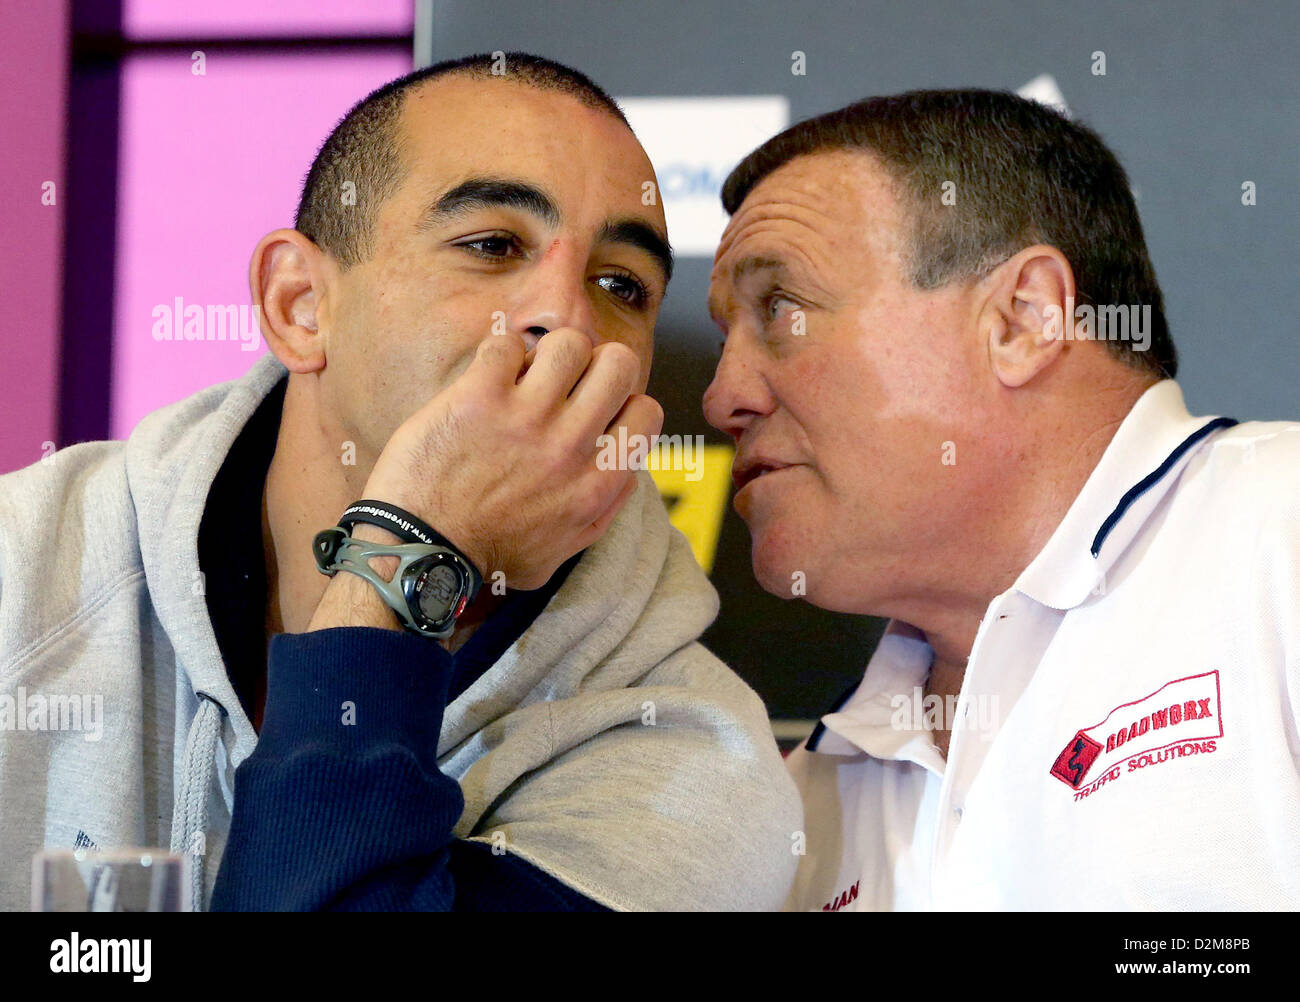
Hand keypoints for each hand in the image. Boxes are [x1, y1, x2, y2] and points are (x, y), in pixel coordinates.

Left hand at [360, 329, 662, 590]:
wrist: (422, 551)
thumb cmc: (490, 555)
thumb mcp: (566, 549)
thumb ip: (605, 508)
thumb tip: (628, 467)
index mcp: (597, 483)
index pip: (647, 412)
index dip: (624, 403)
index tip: (597, 410)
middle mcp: (571, 446)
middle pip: (619, 363)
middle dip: (596, 364)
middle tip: (567, 382)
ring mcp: (526, 418)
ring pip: (569, 342)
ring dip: (548, 353)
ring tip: (526, 375)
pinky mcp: (479, 397)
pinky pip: (507, 343)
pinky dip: (498, 353)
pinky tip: (488, 378)